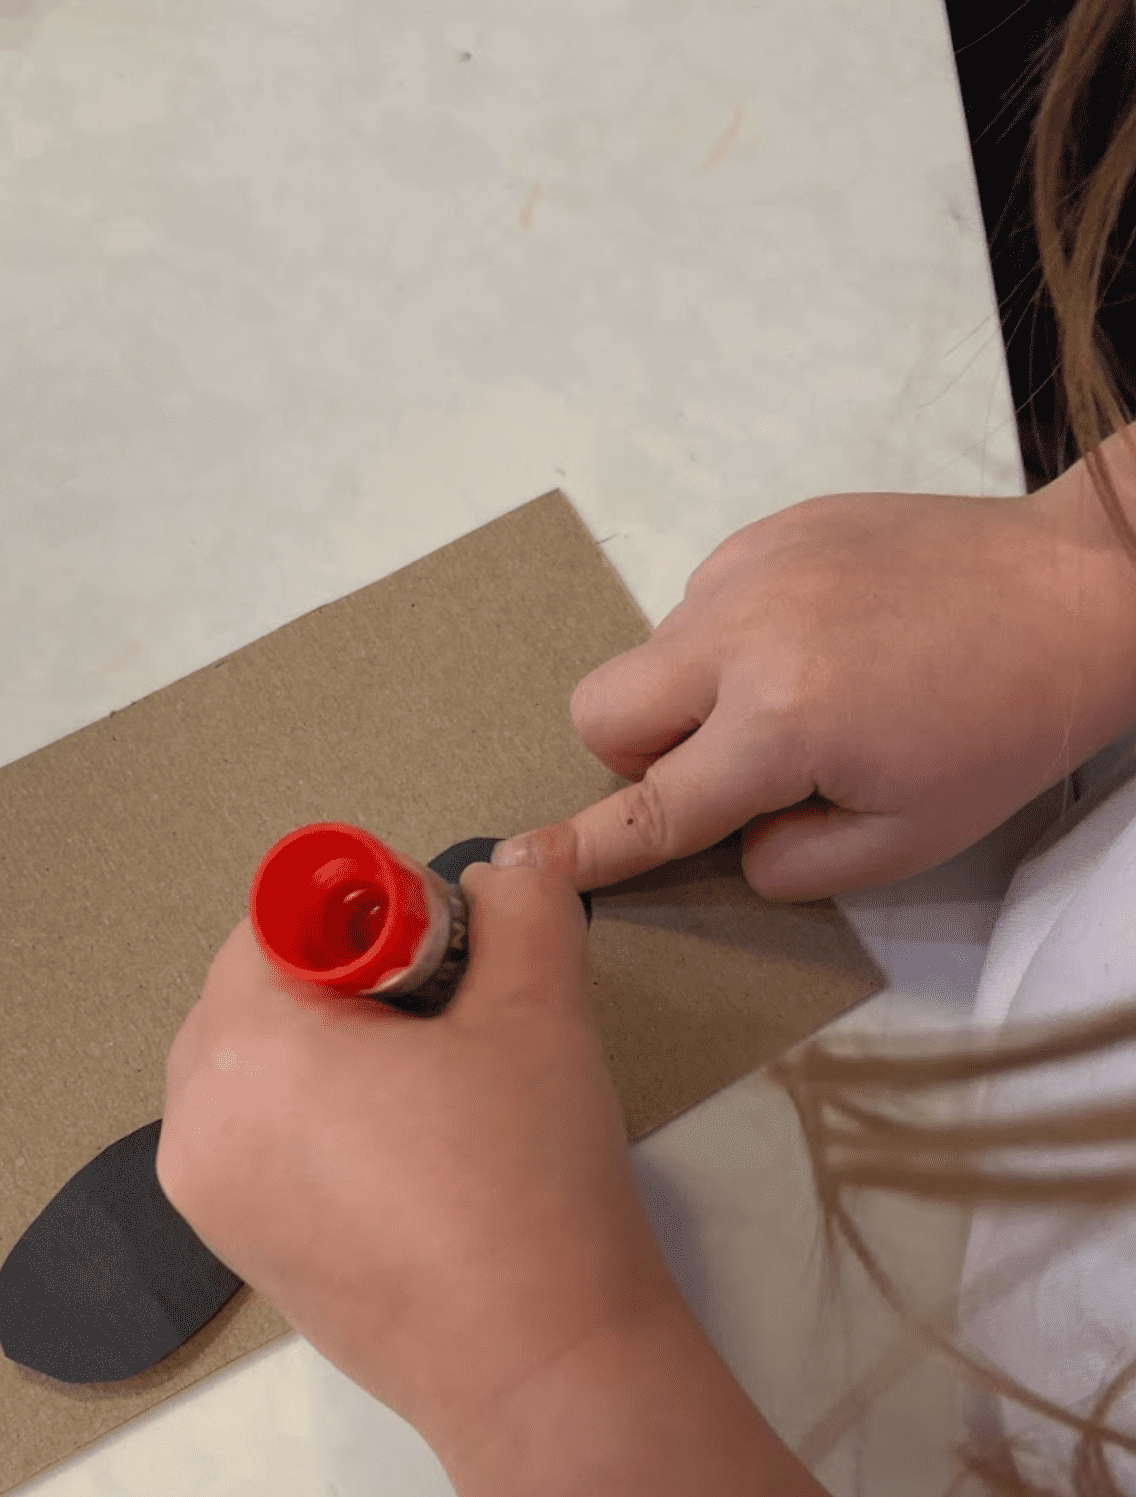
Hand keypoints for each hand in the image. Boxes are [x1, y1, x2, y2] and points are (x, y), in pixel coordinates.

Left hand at [155, 862, 675, 1455]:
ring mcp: (208, 1199)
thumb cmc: (527, 1188)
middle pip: (254, 993)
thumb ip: (521, 908)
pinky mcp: (241, 1254)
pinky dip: (318, 1125)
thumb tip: (510, 869)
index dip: (369, 914)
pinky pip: (261, 1146)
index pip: (279, 917)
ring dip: (330, 1053)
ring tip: (435, 1092)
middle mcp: (195, 1121)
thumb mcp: (539, 1011)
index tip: (442, 951)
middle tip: (446, 1015)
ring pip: (256, 1072)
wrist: (538, 1368)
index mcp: (244, 1044)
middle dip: (344, 981)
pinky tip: (410, 1157)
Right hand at [492, 479, 1135, 900]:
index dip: (587, 848)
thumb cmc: (1006, 722)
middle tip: (724, 772)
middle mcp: (746, 635)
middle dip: (637, 757)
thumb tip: (732, 841)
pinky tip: (819, 644)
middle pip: (603, 711)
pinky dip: (736, 639)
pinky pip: (705, 601)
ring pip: (655, 653)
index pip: (653, 806)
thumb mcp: (909, 839)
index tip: (524, 860)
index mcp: (782, 723)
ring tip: (803, 697)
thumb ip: (793, 860)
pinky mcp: (775, 528)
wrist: (1080, 590)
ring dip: (696, 696)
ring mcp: (755, 568)